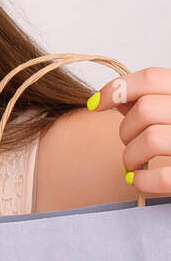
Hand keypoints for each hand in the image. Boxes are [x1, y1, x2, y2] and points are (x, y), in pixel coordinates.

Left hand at [89, 67, 170, 194]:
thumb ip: (157, 103)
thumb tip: (119, 100)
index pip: (152, 78)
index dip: (118, 88)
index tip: (97, 104)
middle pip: (145, 109)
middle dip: (125, 129)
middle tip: (129, 143)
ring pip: (150, 139)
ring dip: (130, 156)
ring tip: (133, 164)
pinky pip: (164, 176)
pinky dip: (143, 181)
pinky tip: (139, 181)